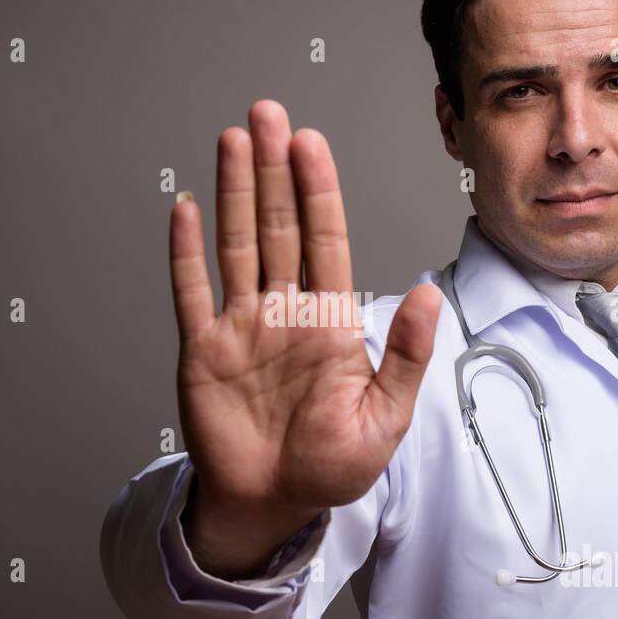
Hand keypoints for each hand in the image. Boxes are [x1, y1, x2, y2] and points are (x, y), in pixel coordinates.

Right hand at [168, 100, 440, 576]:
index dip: (318, 190)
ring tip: (233, 139)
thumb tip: (431, 294)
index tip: (311, 144)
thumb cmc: (332, 466)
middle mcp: (283, 312)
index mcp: (329, 321)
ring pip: (236, 245)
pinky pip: (191, 292)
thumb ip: (405, 355)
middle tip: (268, 114)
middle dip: (274, 170)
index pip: (325, 240)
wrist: (273, 505)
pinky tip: (186, 208)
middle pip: (278, 226)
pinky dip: (186, 252)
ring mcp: (241, 327)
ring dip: (234, 193)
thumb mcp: (385, 416)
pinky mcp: (202, 351)